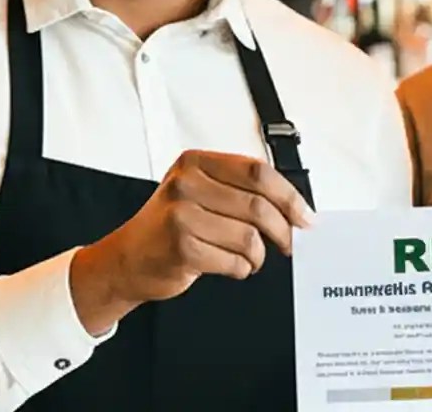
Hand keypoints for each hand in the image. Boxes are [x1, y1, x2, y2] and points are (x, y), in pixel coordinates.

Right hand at [70, 150, 312, 333]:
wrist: (127, 260)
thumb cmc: (168, 227)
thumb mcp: (197, 192)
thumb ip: (238, 190)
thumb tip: (292, 206)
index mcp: (195, 163)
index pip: (258, 172)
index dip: (289, 196)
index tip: (305, 215)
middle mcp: (186, 183)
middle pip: (258, 205)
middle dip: (283, 230)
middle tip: (289, 243)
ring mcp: (181, 215)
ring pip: (249, 236)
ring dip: (258, 255)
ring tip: (250, 258)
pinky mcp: (182, 247)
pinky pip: (234, 261)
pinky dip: (241, 268)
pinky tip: (231, 266)